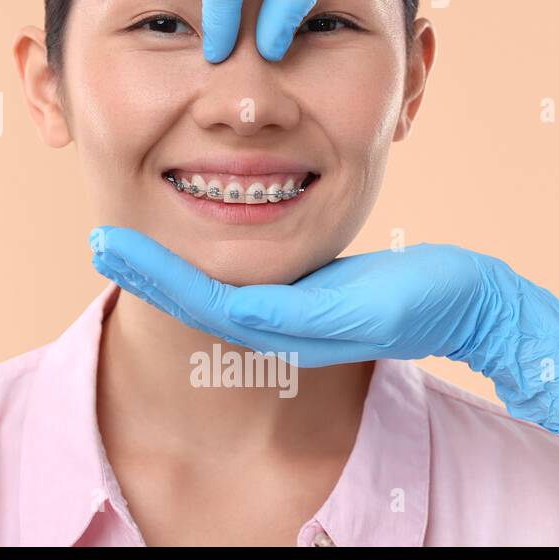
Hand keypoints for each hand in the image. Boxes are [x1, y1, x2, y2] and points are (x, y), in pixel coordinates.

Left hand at [89, 226, 558, 433]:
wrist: (462, 301)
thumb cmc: (412, 301)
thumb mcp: (347, 309)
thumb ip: (289, 315)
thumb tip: (231, 314)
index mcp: (272, 323)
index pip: (193, 297)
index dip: (148, 271)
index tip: (105, 243)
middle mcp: (269, 317)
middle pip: (190, 292)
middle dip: (141, 267)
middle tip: (96, 237)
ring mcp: (282, 303)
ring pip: (207, 282)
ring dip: (163, 262)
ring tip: (122, 236)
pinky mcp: (298, 286)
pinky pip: (236, 273)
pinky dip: (201, 260)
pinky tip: (182, 239)